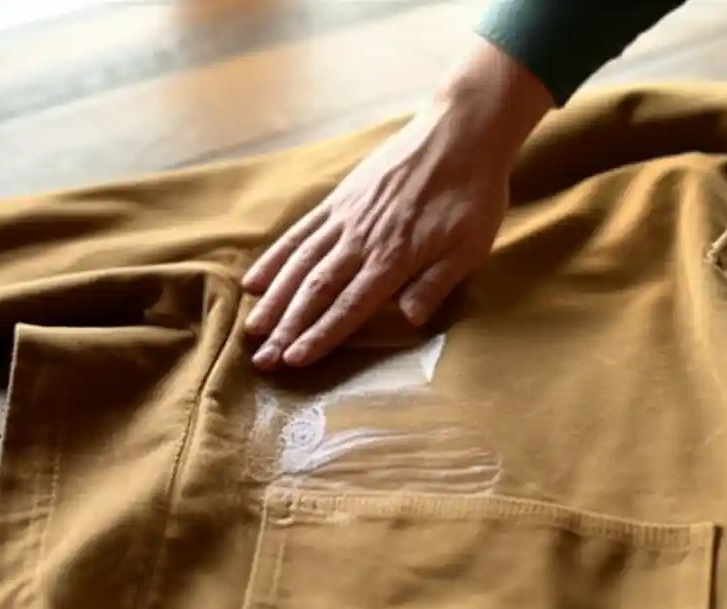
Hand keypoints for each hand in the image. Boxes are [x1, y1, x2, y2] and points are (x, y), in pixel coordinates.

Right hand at [241, 38, 552, 370]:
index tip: (293, 360)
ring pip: (300, 263)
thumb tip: (410, 320)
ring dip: (275, 299)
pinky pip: (300, 232)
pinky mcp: (339, 198)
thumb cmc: (473, 192)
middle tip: (262, 359)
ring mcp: (345, 216)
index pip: (350, 305)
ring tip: (252, 329)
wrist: (460, 129)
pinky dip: (275, 257)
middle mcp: (362, 238)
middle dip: (287, 328)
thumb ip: (436, 283)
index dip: (321, 334)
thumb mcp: (471, 245)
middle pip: (316, 289)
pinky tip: (256, 279)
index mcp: (396, 255)